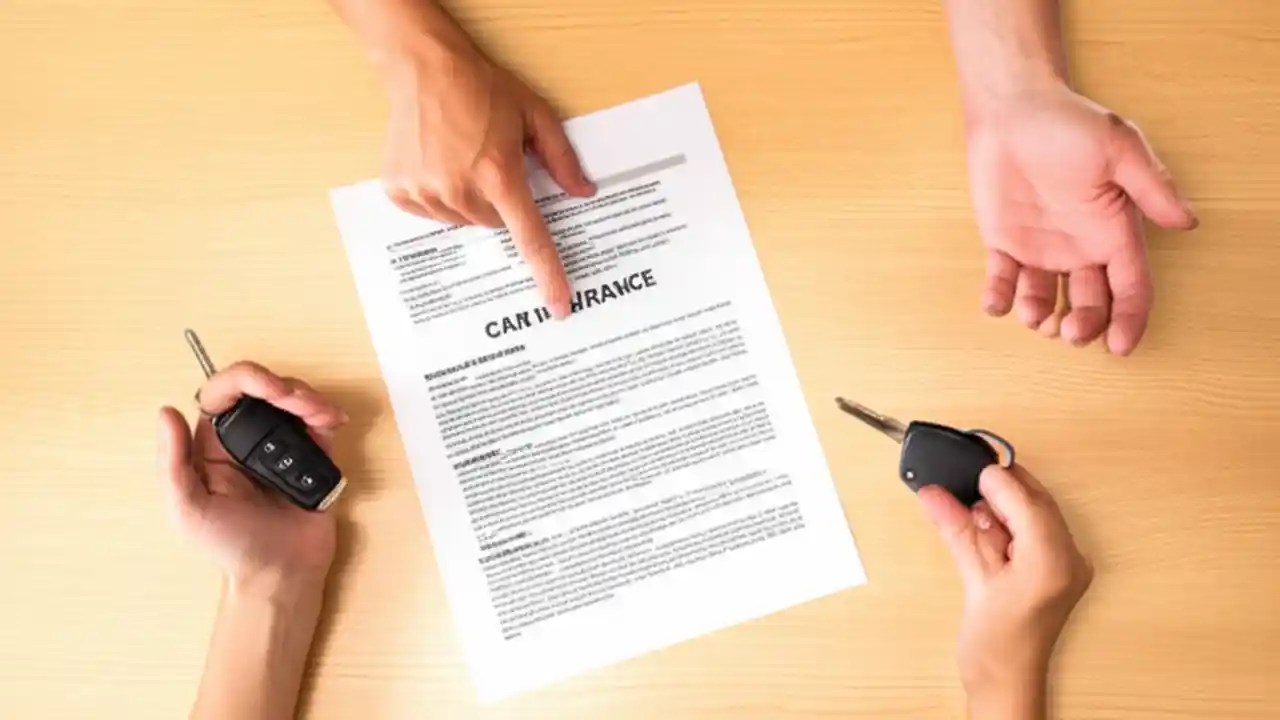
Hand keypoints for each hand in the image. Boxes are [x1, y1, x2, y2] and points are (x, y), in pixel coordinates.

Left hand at [156, 362, 347, 596]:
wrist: (281, 575)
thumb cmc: (231, 546)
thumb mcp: (188, 510)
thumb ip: (172, 463)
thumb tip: (167, 411)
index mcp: (213, 444)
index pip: (224, 392)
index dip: (247, 378)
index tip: (273, 390)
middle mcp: (247, 438)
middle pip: (265, 389)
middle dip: (287, 387)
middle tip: (302, 405)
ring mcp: (282, 445)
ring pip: (295, 399)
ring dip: (310, 399)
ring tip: (322, 416)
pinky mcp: (313, 457)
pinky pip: (321, 423)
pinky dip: (328, 413)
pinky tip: (333, 420)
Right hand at [380, 43, 594, 317]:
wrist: (423, 66)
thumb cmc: (482, 87)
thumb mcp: (535, 115)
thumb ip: (561, 159)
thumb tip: (582, 193)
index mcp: (499, 175)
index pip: (530, 239)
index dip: (548, 275)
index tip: (559, 306)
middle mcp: (461, 190)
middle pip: (495, 225)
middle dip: (500, 201)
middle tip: (490, 162)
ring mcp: (426, 193)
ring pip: (464, 221)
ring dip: (469, 198)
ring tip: (461, 156)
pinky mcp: (400, 191)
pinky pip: (433, 214)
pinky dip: (440, 195)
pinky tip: (438, 162)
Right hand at [919, 466, 1091, 716]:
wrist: (1008, 683)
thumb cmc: (995, 647)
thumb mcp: (972, 580)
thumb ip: (957, 529)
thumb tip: (934, 493)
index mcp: (1053, 562)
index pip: (1027, 501)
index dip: (996, 481)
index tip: (967, 469)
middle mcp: (1070, 560)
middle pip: (1036, 502)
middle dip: (1000, 491)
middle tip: (963, 485)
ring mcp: (1068, 564)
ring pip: (1036, 513)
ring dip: (1003, 507)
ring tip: (972, 517)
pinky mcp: (1058, 568)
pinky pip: (1036, 530)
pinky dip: (1010, 523)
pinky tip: (986, 531)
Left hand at [966, 82, 1197, 354]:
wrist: (1015, 110)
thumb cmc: (1070, 123)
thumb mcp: (1120, 148)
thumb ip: (1150, 186)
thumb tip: (1186, 222)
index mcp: (1113, 231)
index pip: (1130, 286)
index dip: (1129, 319)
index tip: (1120, 346)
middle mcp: (1080, 248)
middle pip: (1090, 302)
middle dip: (1085, 324)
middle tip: (1072, 333)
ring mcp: (1041, 249)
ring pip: (1046, 299)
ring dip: (1040, 315)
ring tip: (1033, 314)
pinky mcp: (1004, 244)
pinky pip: (1002, 280)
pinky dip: (999, 298)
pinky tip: (997, 304)